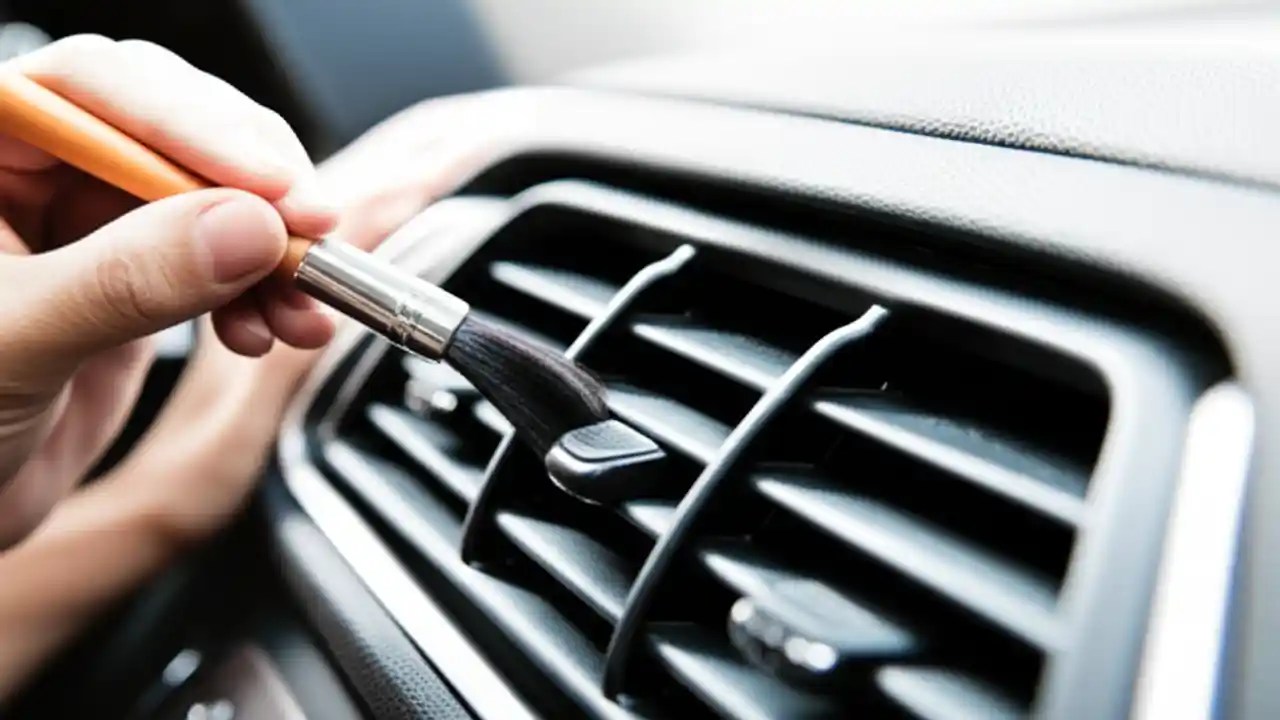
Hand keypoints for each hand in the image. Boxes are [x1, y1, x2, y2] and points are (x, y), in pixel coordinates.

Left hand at [0, 35, 339, 546]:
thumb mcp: (13, 344)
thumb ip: (125, 280)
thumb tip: (245, 227)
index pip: (93, 88)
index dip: (188, 122)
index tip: (268, 185)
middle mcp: (33, 176)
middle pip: (169, 132)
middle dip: (251, 187)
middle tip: (310, 231)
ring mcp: (88, 230)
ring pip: (208, 201)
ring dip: (272, 253)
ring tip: (303, 307)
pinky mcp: (132, 284)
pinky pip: (218, 264)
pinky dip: (261, 295)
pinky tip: (274, 331)